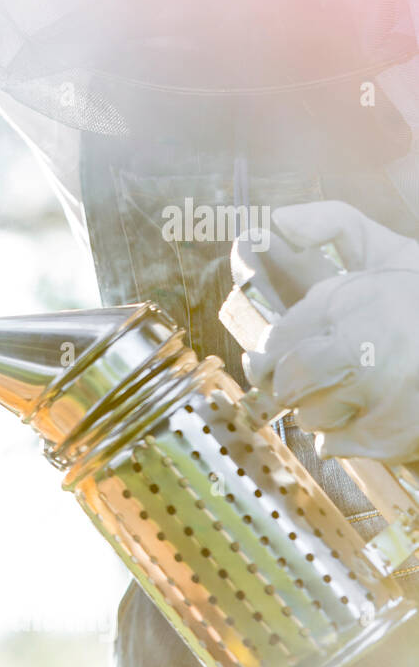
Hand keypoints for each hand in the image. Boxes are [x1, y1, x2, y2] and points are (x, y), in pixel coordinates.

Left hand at [241, 203, 418, 462]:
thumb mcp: (391, 253)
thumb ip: (335, 226)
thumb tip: (280, 220)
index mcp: (354, 298)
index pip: (276, 341)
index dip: (269, 356)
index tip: (273, 361)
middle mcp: (364, 343)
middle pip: (286, 384)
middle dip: (295, 384)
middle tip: (322, 379)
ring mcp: (383, 393)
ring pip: (309, 417)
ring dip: (323, 410)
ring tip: (359, 393)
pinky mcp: (396, 433)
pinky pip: (339, 446)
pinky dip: (348, 438)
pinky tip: (374, 416)